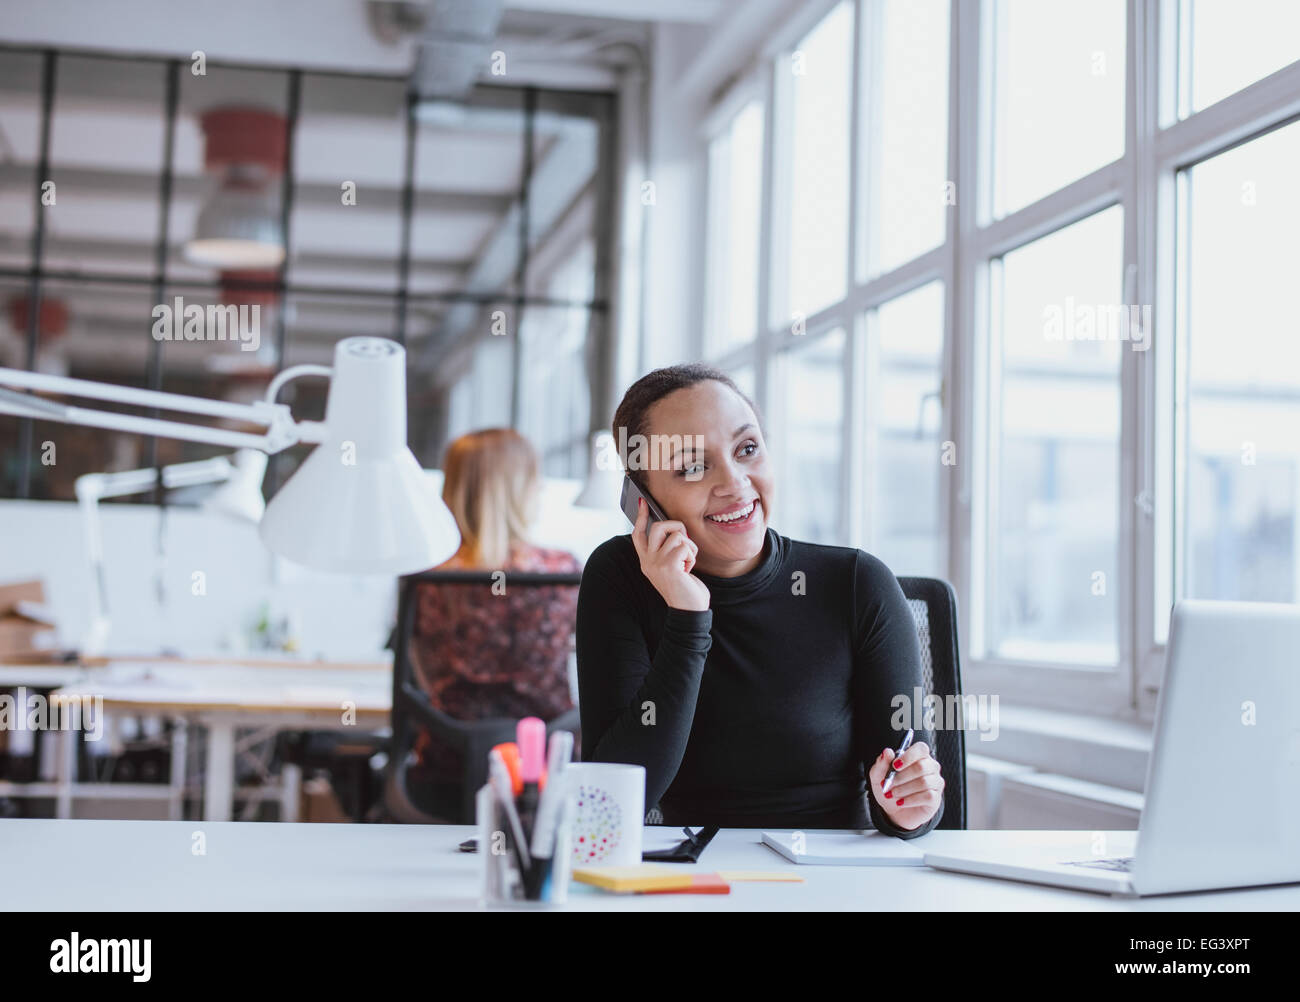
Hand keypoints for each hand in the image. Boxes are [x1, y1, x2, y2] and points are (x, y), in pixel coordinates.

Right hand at [630, 497, 709, 611]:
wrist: (689, 610)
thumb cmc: (685, 588)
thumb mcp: (672, 567)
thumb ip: (667, 550)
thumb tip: (673, 529)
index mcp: (646, 561)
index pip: (638, 534)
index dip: (640, 517)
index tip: (642, 502)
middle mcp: (648, 561)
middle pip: (659, 526)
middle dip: (678, 528)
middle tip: (685, 542)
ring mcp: (656, 563)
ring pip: (677, 535)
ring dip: (689, 548)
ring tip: (687, 564)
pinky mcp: (669, 565)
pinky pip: (685, 546)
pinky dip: (692, 556)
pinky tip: (689, 570)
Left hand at [868, 740, 942, 831]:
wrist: (893, 811)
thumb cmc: (888, 788)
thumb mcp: (878, 776)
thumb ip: (881, 763)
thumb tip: (887, 752)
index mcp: (918, 756)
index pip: (921, 748)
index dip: (909, 756)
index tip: (895, 765)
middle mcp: (930, 767)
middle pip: (921, 766)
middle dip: (901, 777)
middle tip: (888, 784)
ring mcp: (935, 782)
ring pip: (924, 782)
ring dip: (904, 789)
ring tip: (892, 794)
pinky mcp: (935, 798)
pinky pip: (928, 796)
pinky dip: (911, 800)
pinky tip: (900, 802)